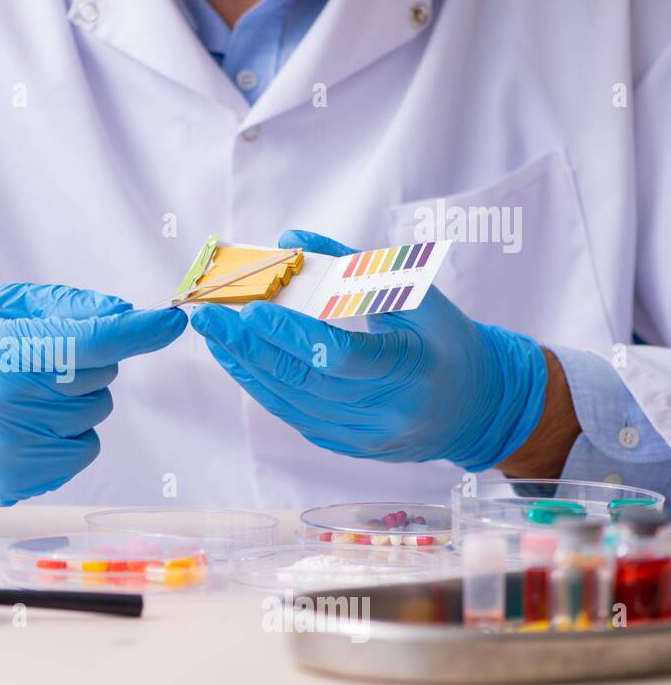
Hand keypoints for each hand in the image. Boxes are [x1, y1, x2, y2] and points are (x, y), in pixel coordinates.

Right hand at [0, 283, 185, 504]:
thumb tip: (122, 315)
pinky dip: (64, 437)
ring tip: (24, 396)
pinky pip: (79, 454)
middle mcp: (8, 407)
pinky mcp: (14, 483)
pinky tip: (24, 425)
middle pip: (99, 383)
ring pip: (93, 420)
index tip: (170, 323)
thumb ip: (62, 308)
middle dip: (85, 367)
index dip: (137, 332)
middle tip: (38, 363)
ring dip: (74, 404)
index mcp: (2, 355)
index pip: (90, 343)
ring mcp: (12, 452)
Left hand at [189, 230, 547, 470]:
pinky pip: (293, 414)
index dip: (291, 335)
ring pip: (289, 402)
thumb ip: (355, 266)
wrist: (477, 409)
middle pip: (302, 381)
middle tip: (208, 317)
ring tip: (214, 333)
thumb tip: (293, 238)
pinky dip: (261, 384)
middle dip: (248, 347)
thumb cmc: (449, 343)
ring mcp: (361, 437)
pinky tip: (238, 358)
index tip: (252, 311)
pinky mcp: (344, 446)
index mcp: (411, 372)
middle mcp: (384, 414)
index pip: (339, 355)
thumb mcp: (418, 295)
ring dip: (245, 365)